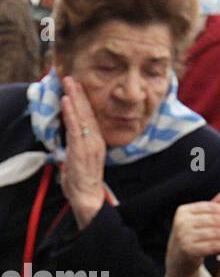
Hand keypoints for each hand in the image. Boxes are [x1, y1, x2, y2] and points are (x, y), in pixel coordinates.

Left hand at [60, 76, 106, 227]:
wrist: (88, 198)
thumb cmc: (83, 183)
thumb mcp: (81, 161)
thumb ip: (77, 150)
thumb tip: (70, 145)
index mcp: (97, 143)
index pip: (91, 118)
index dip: (84, 102)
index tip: (78, 88)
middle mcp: (96, 141)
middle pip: (88, 113)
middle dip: (80, 94)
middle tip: (72, 77)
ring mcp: (89, 145)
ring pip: (82, 117)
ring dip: (75, 99)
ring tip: (69, 83)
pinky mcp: (81, 150)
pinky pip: (75, 127)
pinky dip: (71, 113)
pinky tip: (67, 101)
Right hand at [165, 188, 219, 276]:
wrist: (178, 263)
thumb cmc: (193, 239)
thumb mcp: (201, 221)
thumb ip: (214, 207)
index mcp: (184, 211)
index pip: (211, 207)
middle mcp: (181, 221)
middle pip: (213, 220)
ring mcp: (183, 236)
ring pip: (214, 233)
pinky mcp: (187, 250)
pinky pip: (211, 246)